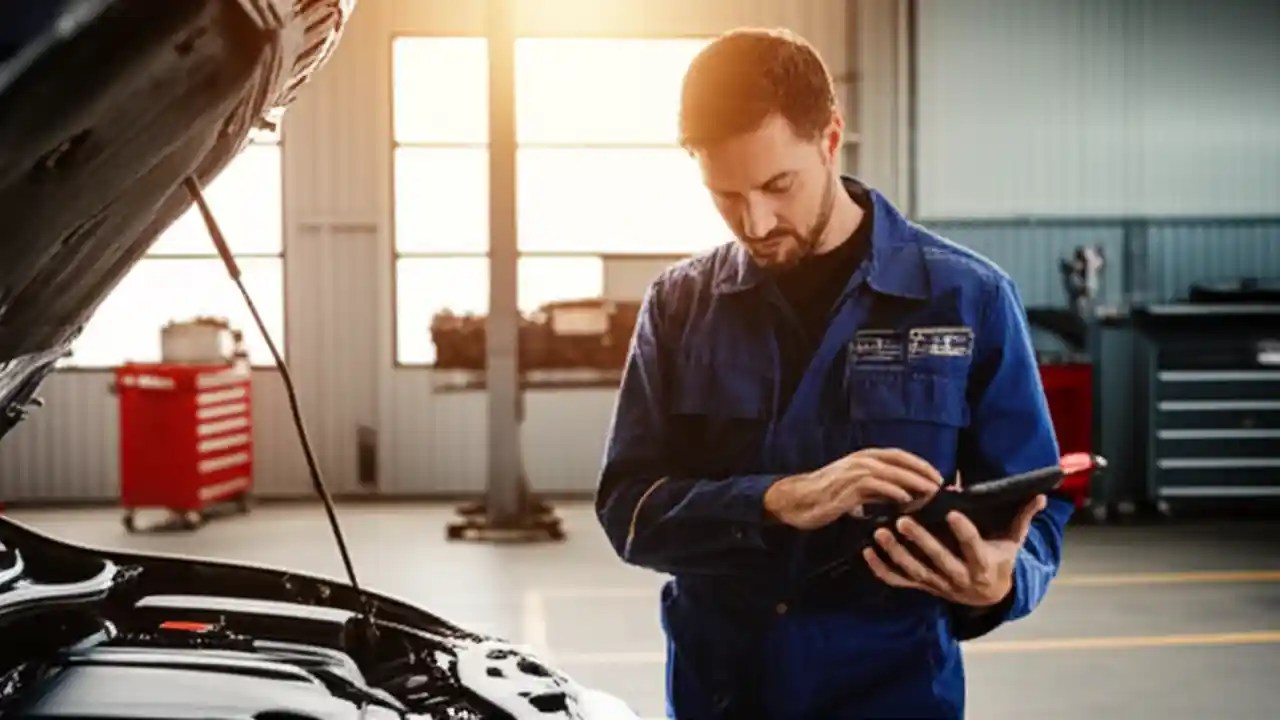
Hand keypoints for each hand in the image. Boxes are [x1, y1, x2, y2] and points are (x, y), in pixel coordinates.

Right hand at [764, 449, 943, 530]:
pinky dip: (893, 490)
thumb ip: (878, 491)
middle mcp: (861, 460)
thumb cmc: (826, 496)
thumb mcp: (857, 491)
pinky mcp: (848, 486)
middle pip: (899, 461)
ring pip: (891, 471)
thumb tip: (903, 497)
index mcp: (864, 457)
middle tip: (941, 484)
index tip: (937, 475)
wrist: (798, 500)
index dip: (920, 464)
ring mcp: (854, 471)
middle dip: (922, 472)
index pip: (898, 455)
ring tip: (931, 492)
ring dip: (913, 481)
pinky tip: (906, 499)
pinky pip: (876, 485)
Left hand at [862, 494, 1047, 607]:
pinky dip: (882, 569)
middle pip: (939, 560)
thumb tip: (1039, 496)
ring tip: (879, 533)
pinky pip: (900, 581)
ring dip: (895, 553)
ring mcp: (939, 584)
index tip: (953, 512)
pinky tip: (867, 553)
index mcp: (983, 564)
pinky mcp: (923, 587)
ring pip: (915, 571)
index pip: (974, 547)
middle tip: (903, 521)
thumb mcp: (1013, 542)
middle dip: (921, 541)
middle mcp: (959, 578)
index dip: (964, 532)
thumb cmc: (999, 560)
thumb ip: (1021, 518)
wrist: (988, 596)